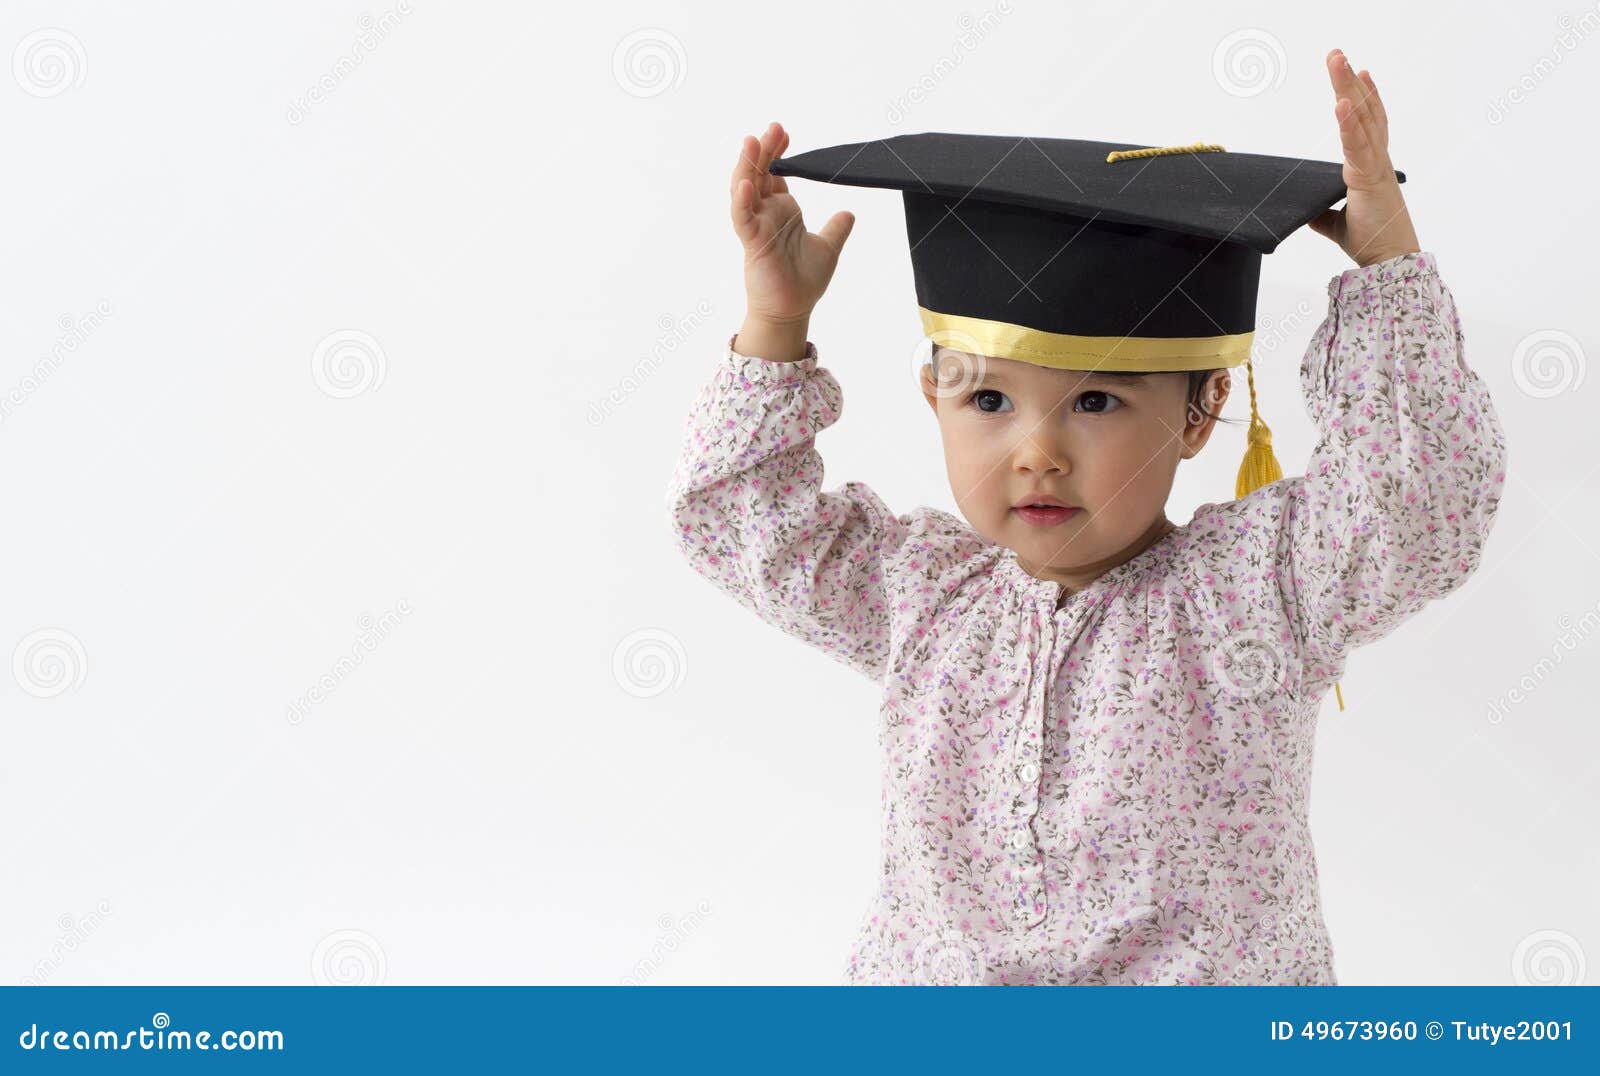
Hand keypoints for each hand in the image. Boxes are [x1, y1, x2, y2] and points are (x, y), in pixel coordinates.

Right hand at [730, 122, 854, 326]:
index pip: (775, 174)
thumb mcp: (828, 248)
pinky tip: (746, 183)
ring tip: (752, 142)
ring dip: (747, 166)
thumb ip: (837, 229)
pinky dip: (742, 201)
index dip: (778, 153)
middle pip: (759, 174)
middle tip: (773, 128)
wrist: (793, 310)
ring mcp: (757, 227)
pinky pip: (743, 218)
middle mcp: (766, 215)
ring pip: (745, 190)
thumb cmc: (804, 282)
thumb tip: (850, 212)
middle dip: (764, 150)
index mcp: (782, 212)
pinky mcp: (752, 243)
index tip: (785, 134)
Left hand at [1306, 50, 1420, 267]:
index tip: (1360, 73)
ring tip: (1338, 62)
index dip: (1366, 97)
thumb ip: (1322, 213)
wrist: (1386, 259)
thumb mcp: (1336, 223)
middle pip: (1364, 111)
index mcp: (1371, 166)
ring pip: (1361, 119)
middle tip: (1338, 55)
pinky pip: (1356, 145)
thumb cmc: (1370, 240)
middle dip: (1350, 81)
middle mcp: (1376, 159)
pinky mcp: (1368, 178)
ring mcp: (1374, 165)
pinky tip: (1341, 102)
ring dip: (1348, 89)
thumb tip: (1306, 210)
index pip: (1369, 123)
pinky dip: (1348, 123)